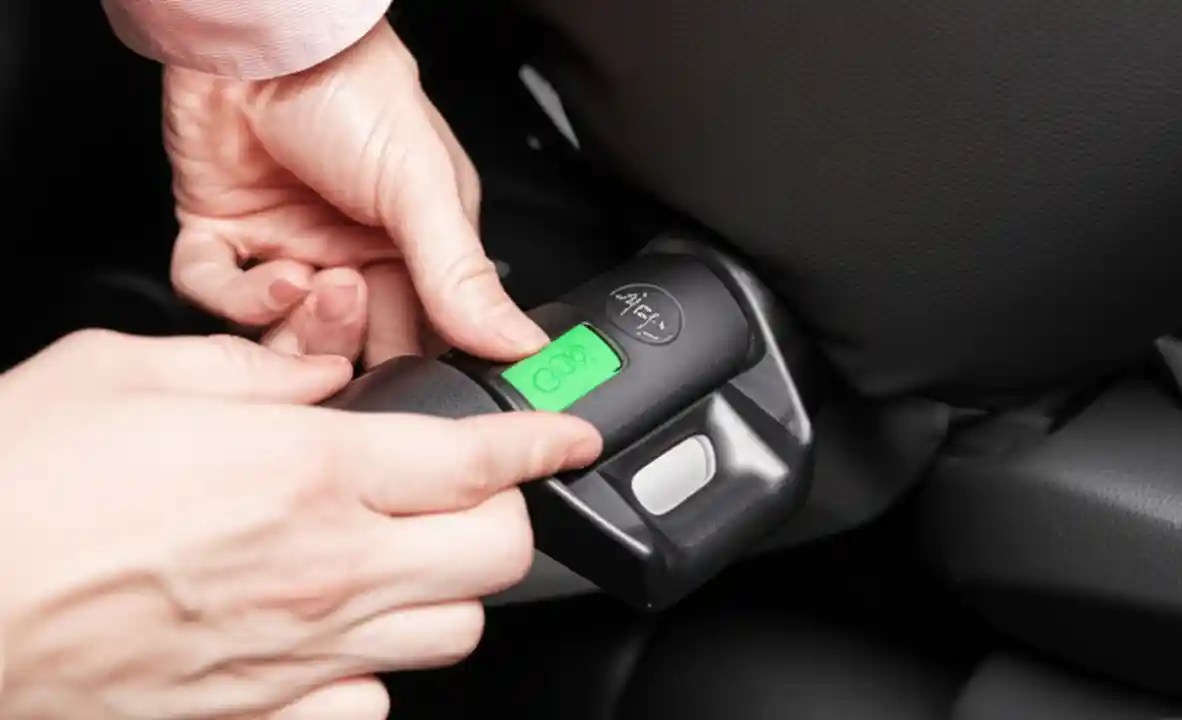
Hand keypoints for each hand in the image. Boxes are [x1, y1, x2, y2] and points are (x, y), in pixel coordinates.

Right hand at [0, 330, 599, 718]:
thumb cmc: (11, 492)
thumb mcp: (128, 375)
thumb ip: (248, 373)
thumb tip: (314, 377)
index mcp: (304, 469)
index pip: (479, 458)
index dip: (542, 440)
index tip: (566, 436)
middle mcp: (321, 569)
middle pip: (499, 555)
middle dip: (505, 513)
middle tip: (468, 488)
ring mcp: (297, 654)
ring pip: (453, 633)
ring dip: (448, 587)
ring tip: (402, 553)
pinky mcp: (257, 716)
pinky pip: (369, 703)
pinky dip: (374, 667)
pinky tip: (335, 632)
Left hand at [164, 19, 531, 364]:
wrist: (264, 42)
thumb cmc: (353, 90)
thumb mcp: (424, 190)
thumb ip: (463, 277)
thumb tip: (518, 342)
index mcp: (414, 247)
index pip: (421, 335)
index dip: (414, 363)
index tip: (414, 384)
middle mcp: (351, 253)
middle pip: (349, 344)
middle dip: (348, 338)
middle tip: (351, 297)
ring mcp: (289, 246)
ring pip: (283, 332)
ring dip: (295, 322)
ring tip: (310, 280)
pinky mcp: (225, 235)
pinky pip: (219, 295)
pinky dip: (237, 296)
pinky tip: (269, 269)